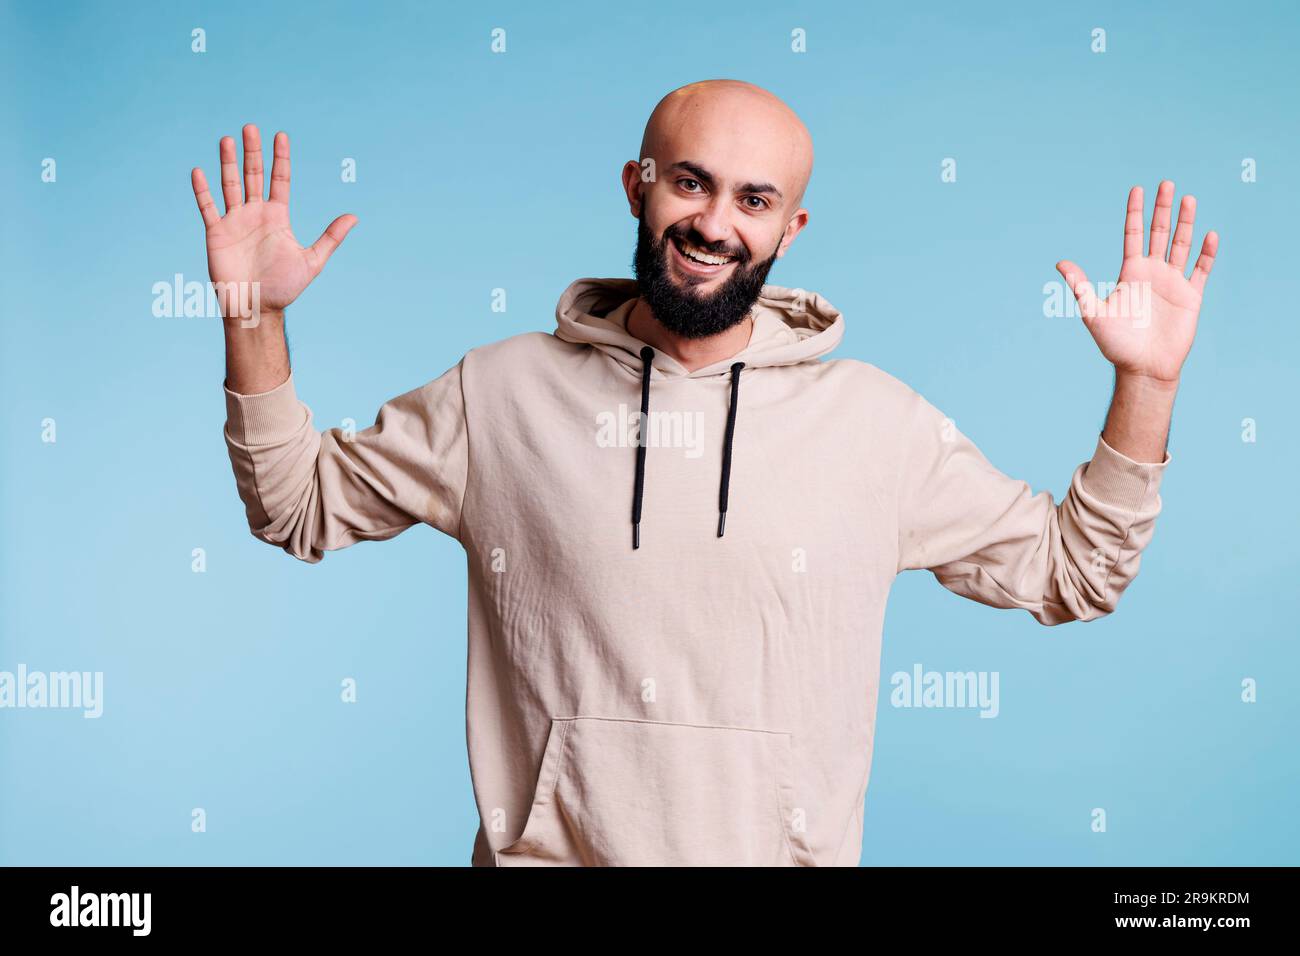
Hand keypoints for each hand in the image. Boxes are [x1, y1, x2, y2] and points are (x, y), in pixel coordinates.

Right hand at [190, 124, 355, 319]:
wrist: (256, 308)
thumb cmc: (284, 288)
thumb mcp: (312, 261)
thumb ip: (331, 237)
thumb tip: (355, 217)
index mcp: (278, 217)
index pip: (280, 180)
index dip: (280, 158)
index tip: (281, 135)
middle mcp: (256, 214)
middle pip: (253, 175)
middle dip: (253, 152)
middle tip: (251, 127)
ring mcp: (235, 221)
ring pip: (230, 185)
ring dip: (228, 163)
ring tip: (227, 139)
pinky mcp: (216, 233)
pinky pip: (208, 207)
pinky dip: (202, 190)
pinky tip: (199, 171)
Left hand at [1056, 181, 1217, 385]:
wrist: (1143, 368)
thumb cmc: (1116, 344)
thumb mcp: (1093, 313)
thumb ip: (1080, 286)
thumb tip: (1060, 263)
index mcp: (1130, 273)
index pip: (1133, 235)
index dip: (1135, 213)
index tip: (1137, 189)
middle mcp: (1152, 273)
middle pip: (1160, 233)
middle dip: (1163, 209)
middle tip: (1166, 183)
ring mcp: (1173, 283)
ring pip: (1181, 245)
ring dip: (1186, 223)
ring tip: (1189, 199)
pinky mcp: (1191, 297)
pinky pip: (1201, 270)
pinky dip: (1206, 253)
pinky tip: (1209, 235)